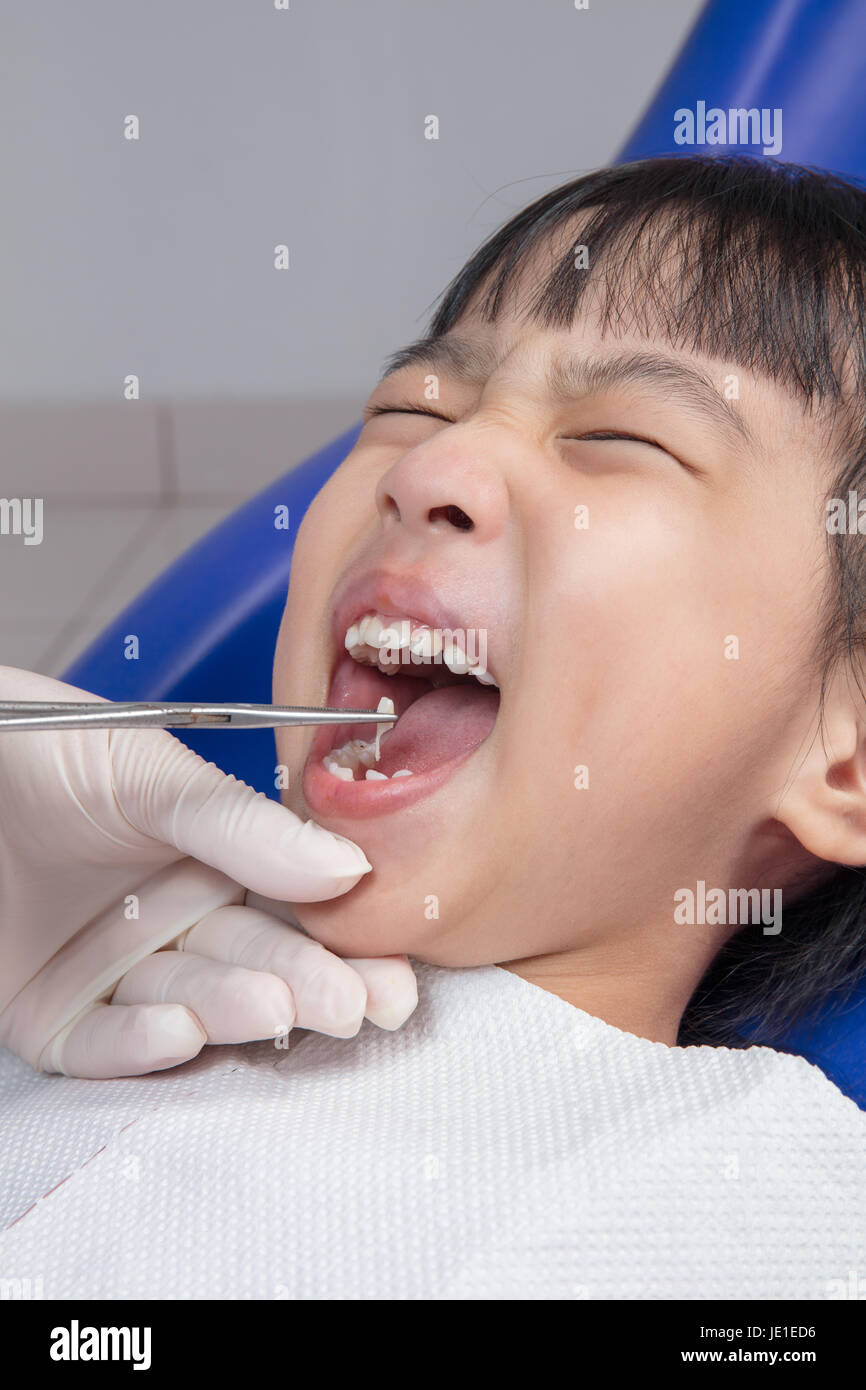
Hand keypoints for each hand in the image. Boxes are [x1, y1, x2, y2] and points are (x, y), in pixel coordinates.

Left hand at [0, 667, 416, 1077]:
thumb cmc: (50, 750)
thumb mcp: (156, 774)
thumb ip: (245, 828)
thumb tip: (347, 870)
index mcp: (217, 865)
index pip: (296, 914)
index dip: (347, 946)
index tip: (392, 974)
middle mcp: (174, 924)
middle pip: (253, 965)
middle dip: (307, 986)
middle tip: (353, 1003)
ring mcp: (116, 972)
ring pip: (190, 1005)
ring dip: (232, 1010)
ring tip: (271, 1005)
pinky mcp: (52, 1015)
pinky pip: (104, 1043)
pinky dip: (139, 1046)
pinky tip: (179, 1031)